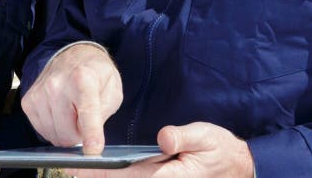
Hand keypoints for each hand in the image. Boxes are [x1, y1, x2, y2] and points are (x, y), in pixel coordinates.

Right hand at [21, 43, 122, 153]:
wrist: (73, 54)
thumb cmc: (95, 74)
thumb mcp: (112, 90)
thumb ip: (104, 115)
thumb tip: (90, 143)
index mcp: (84, 79)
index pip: (87, 113)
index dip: (91, 135)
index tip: (93, 151)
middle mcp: (57, 85)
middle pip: (68, 134)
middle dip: (79, 135)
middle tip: (84, 120)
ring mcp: (40, 93)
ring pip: (54, 136)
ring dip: (65, 132)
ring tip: (72, 113)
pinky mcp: (28, 102)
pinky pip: (42, 131)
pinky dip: (53, 129)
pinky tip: (60, 114)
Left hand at [65, 122, 253, 177]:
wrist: (237, 167)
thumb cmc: (221, 150)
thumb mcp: (206, 137)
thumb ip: (184, 137)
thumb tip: (165, 138)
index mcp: (172, 177)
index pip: (133, 177)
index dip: (107, 175)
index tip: (85, 170)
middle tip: (74, 173)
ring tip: (81, 174)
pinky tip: (105, 175)